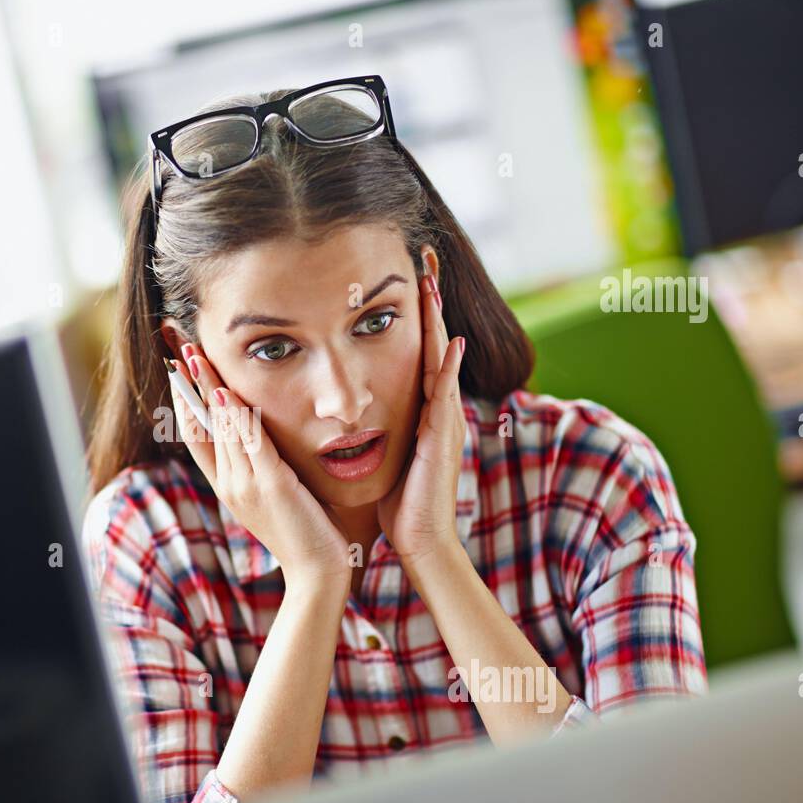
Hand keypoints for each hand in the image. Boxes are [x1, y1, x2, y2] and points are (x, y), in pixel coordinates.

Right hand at [168, 343, 351, 588]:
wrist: (318, 572)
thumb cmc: (308, 533)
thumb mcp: (279, 495)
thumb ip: (267, 466)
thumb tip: (265, 436)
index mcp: (229, 487)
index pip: (198, 437)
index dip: (186, 403)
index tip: (181, 372)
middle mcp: (230, 484)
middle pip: (203, 424)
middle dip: (192, 384)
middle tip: (184, 348)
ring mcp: (246, 485)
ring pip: (221, 428)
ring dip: (208, 388)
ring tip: (198, 356)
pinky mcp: (271, 486)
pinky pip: (249, 442)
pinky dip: (236, 415)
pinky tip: (226, 390)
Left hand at [377, 270, 466, 562]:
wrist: (420, 542)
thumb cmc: (398, 505)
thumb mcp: (385, 456)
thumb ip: (379, 430)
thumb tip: (351, 413)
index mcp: (423, 412)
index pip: (417, 353)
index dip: (412, 317)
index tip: (404, 279)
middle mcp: (438, 410)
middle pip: (434, 344)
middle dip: (429, 304)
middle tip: (423, 260)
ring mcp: (445, 422)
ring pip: (441, 359)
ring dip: (437, 321)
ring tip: (431, 284)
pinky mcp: (443, 439)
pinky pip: (445, 395)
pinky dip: (448, 367)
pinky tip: (451, 340)